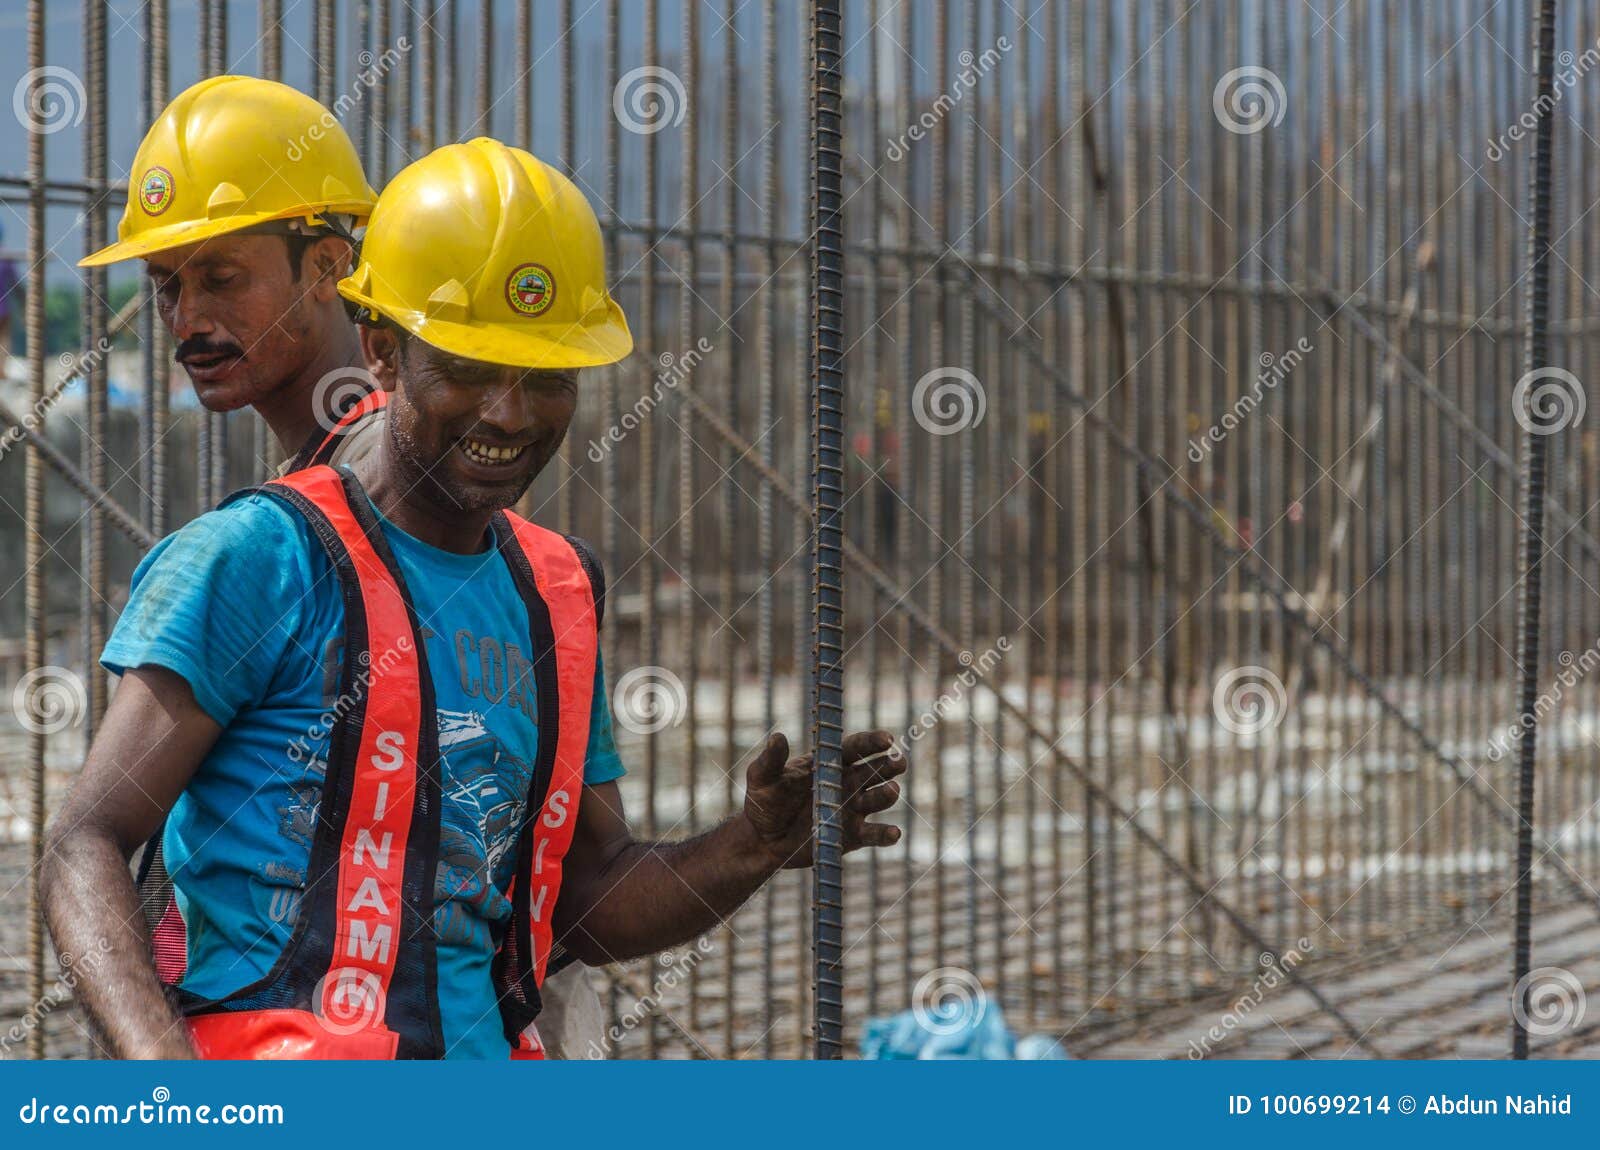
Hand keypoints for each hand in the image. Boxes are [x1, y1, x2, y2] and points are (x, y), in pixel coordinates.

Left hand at [741, 729, 907, 870]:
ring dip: (887, 794)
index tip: (887, 740)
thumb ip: (771, 759)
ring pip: (879, 798)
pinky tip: (894, 833)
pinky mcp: (852, 837)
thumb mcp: (762, 778)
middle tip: (897, 762)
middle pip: (877, 770)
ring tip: (891, 790)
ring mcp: (852, 810)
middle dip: (890, 765)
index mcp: (830, 763)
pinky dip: (886, 834)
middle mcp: (847, 783)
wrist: (762, 840)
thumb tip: (778, 736)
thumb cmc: (762, 802)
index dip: (873, 742)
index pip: (857, 748)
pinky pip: (874, 834)